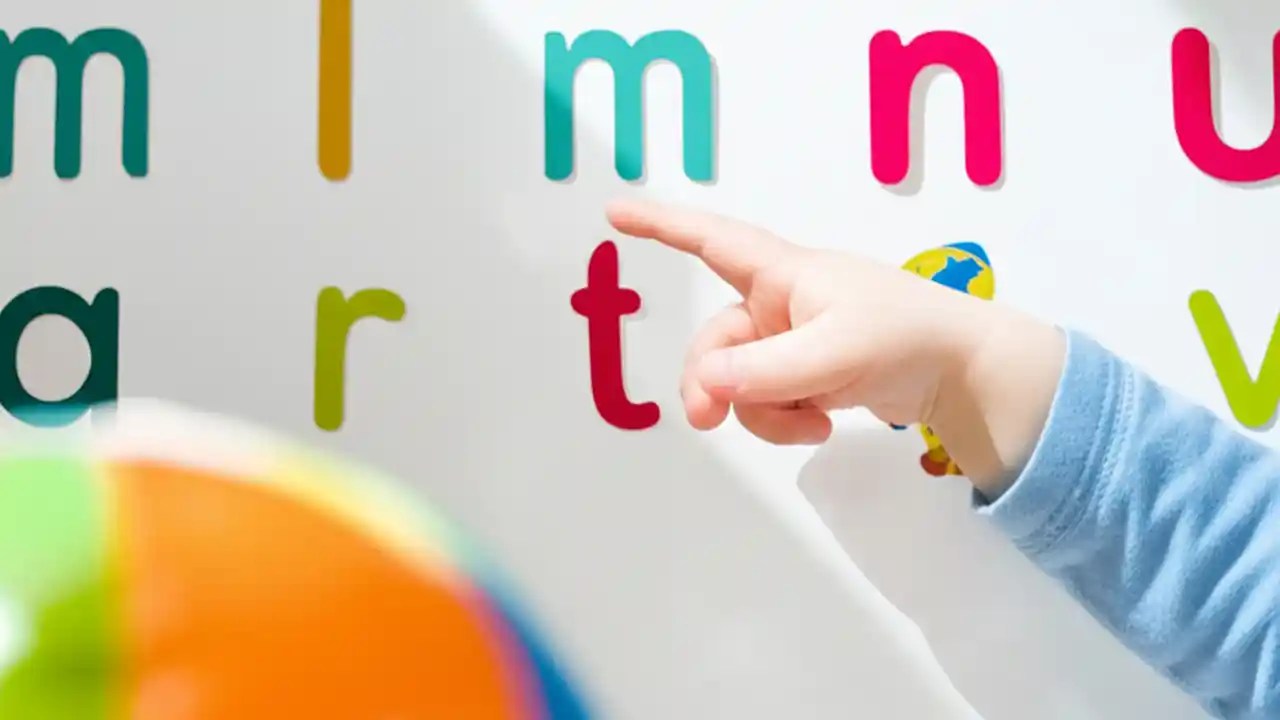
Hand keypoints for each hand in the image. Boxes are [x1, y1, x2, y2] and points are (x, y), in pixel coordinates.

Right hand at [606, 199, 1064, 497]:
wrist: (962, 372)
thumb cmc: (906, 334)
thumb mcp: (835, 351)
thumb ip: (767, 370)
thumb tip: (705, 385)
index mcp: (783, 273)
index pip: (711, 240)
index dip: (661, 225)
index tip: (614, 212)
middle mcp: (777, 303)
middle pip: (715, 343)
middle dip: (712, 384)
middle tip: (707, 424)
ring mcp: (789, 343)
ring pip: (738, 382)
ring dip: (762, 412)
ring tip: (811, 424)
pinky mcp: (804, 375)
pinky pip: (766, 402)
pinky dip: (784, 420)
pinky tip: (822, 425)